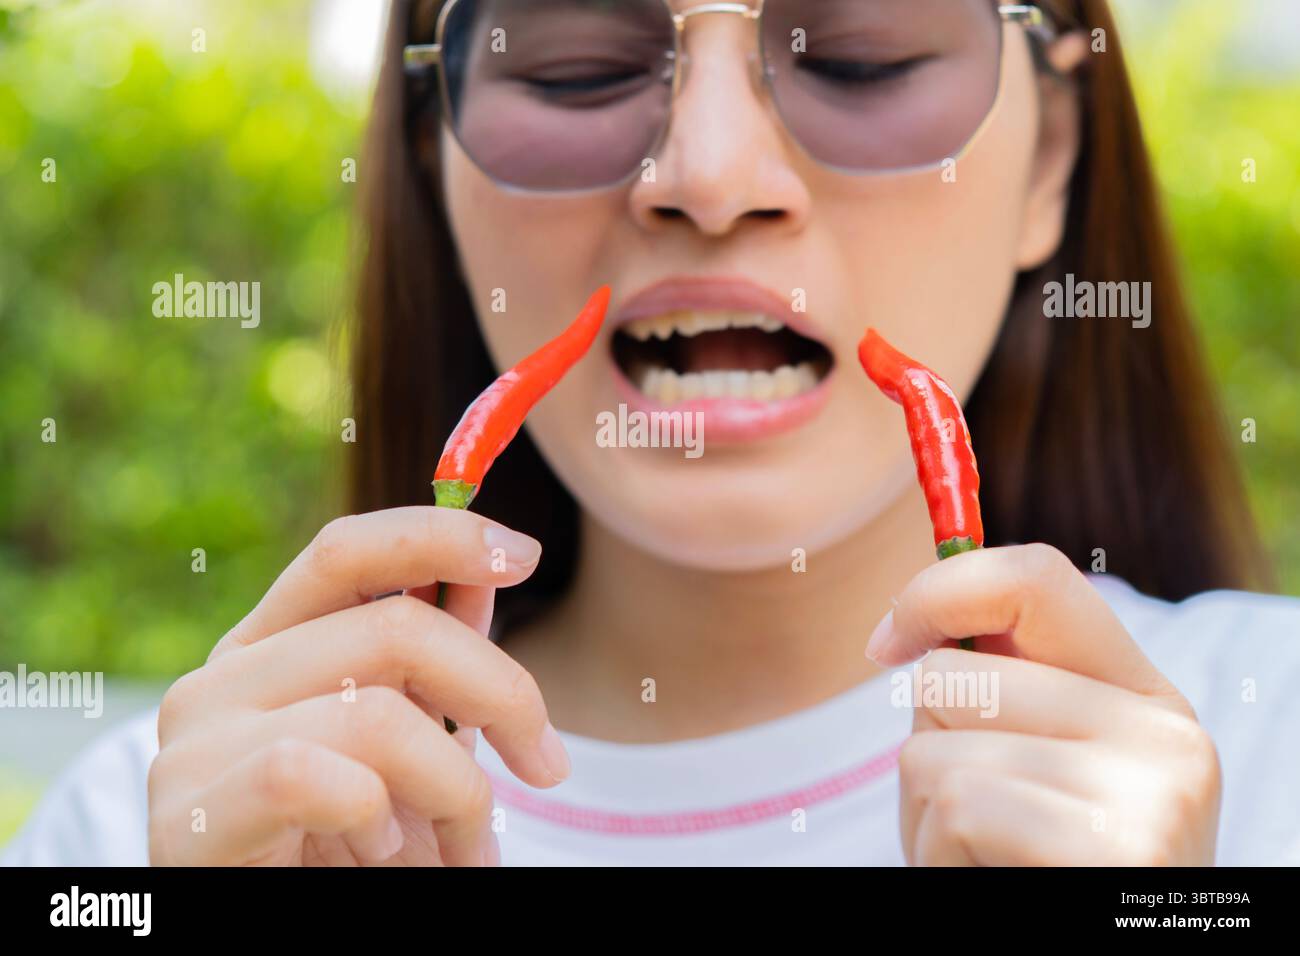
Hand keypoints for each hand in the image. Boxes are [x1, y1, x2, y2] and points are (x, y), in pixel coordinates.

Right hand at [148, 507, 570, 865]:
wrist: (270, 938)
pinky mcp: (192, 816)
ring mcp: (196, 744)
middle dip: (501, 692)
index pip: (346, 552)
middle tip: (546, 766)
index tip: (523, 554)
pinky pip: (321, 779)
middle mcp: (222, 679)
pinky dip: (378, 821)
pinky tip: (378, 854)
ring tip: (469, 848)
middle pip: (394, 627)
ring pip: (380, 716)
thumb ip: (433, 659)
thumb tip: (488, 571)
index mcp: (267, 649)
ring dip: (457, 790)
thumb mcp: (405, 745)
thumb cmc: (339, 851)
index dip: (438, 535)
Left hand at [866, 544, 1221, 865]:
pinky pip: (958, 806)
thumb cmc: (1033, 869)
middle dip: (926, 752)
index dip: (937, 591)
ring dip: (923, 817)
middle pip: (950, 678)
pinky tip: (990, 880)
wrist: (1105, 953)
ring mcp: (1152, 789)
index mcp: (1144, 696)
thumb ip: (997, 694)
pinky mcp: (1118, 846)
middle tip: (974, 822)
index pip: (1035, 576)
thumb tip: (905, 630)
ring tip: (982, 859)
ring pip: (933, 750)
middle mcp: (1166, 732)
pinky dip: (938, 855)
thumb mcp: (1034, 768)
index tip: (883, 643)